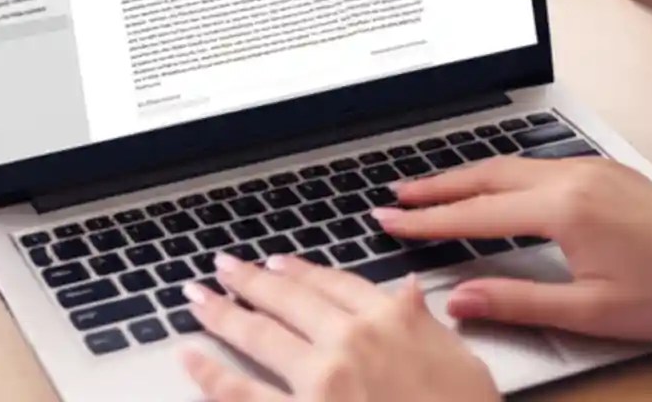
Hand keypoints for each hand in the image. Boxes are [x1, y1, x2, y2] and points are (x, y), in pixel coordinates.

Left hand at [179, 253, 499, 401]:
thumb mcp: (462, 364)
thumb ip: (425, 324)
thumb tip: (405, 292)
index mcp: (392, 320)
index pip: (335, 282)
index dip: (301, 270)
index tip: (280, 262)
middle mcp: (349, 341)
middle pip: (287, 298)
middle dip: (249, 279)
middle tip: (223, 266)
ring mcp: (319, 380)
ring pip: (257, 334)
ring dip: (220, 312)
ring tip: (196, 297)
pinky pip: (241, 393)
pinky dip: (209, 374)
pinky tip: (190, 357)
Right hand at [376, 156, 651, 341]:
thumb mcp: (590, 311)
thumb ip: (517, 302)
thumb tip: (461, 300)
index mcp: (563, 210)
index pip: (475, 215)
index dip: (427, 221)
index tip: (390, 222)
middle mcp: (571, 179)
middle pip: (484, 176)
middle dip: (434, 186)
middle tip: (394, 196)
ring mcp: (588, 169)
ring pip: (508, 165)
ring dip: (464, 175)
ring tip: (428, 187)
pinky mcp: (602, 172)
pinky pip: (535, 164)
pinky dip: (498, 173)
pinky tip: (490, 184)